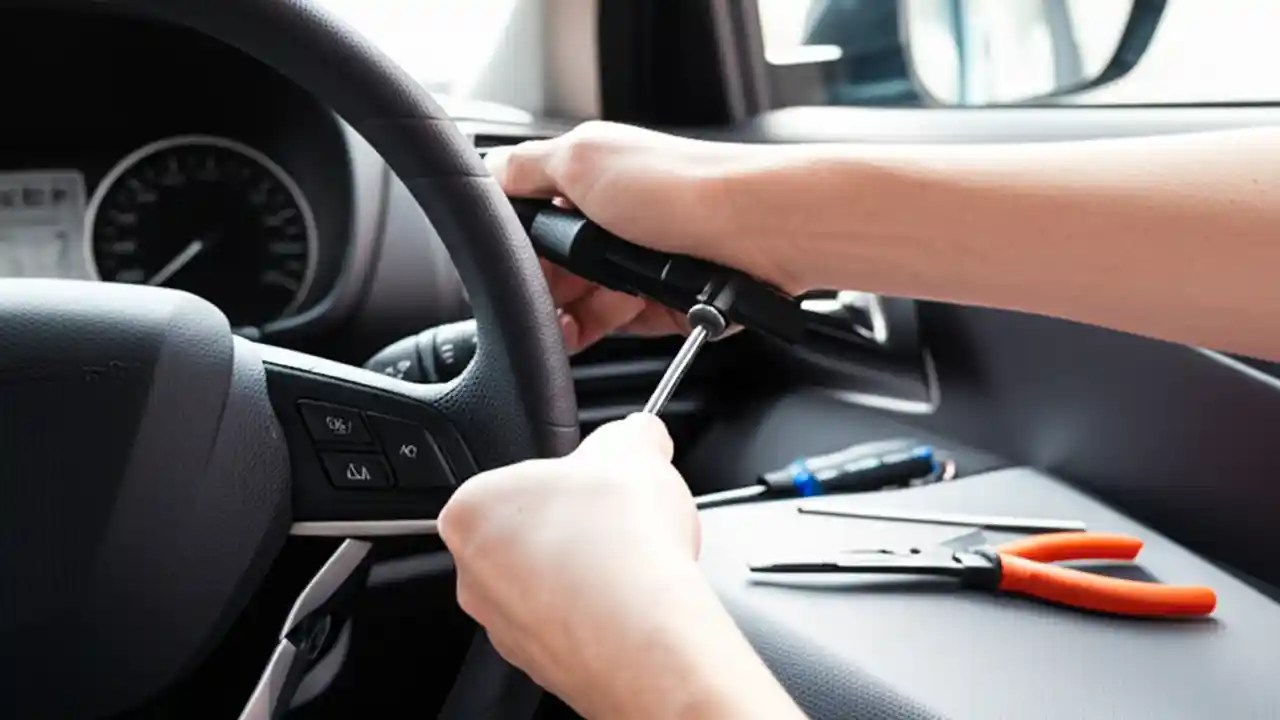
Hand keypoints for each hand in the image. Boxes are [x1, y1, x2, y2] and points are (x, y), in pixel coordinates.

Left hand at [440, 415, 803, 718]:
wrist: (644, 637)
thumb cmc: (621, 545)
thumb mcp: (633, 449)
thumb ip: (629, 433)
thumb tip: (639, 434)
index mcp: (473, 509)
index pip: (518, 481)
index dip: (568, 481)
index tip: (598, 486)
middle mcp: (472, 573)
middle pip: (528, 535)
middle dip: (572, 529)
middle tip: (617, 523)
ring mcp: (502, 626)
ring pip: (546, 586)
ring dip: (584, 575)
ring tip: (630, 566)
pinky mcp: (537, 666)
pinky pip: (567, 628)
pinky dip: (594, 618)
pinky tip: (629, 606)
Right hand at [485, 122, 796, 351]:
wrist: (761, 232)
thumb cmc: (685, 188)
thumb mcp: (584, 158)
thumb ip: (525, 166)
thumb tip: (485, 172)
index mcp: (586, 176)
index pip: (525, 218)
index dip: (512, 247)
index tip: (503, 270)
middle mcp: (610, 217)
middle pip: (550, 269)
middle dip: (540, 291)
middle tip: (540, 303)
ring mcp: (635, 261)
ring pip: (580, 304)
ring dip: (571, 318)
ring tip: (573, 322)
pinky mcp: (660, 300)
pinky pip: (620, 327)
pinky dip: (613, 329)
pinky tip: (617, 321)